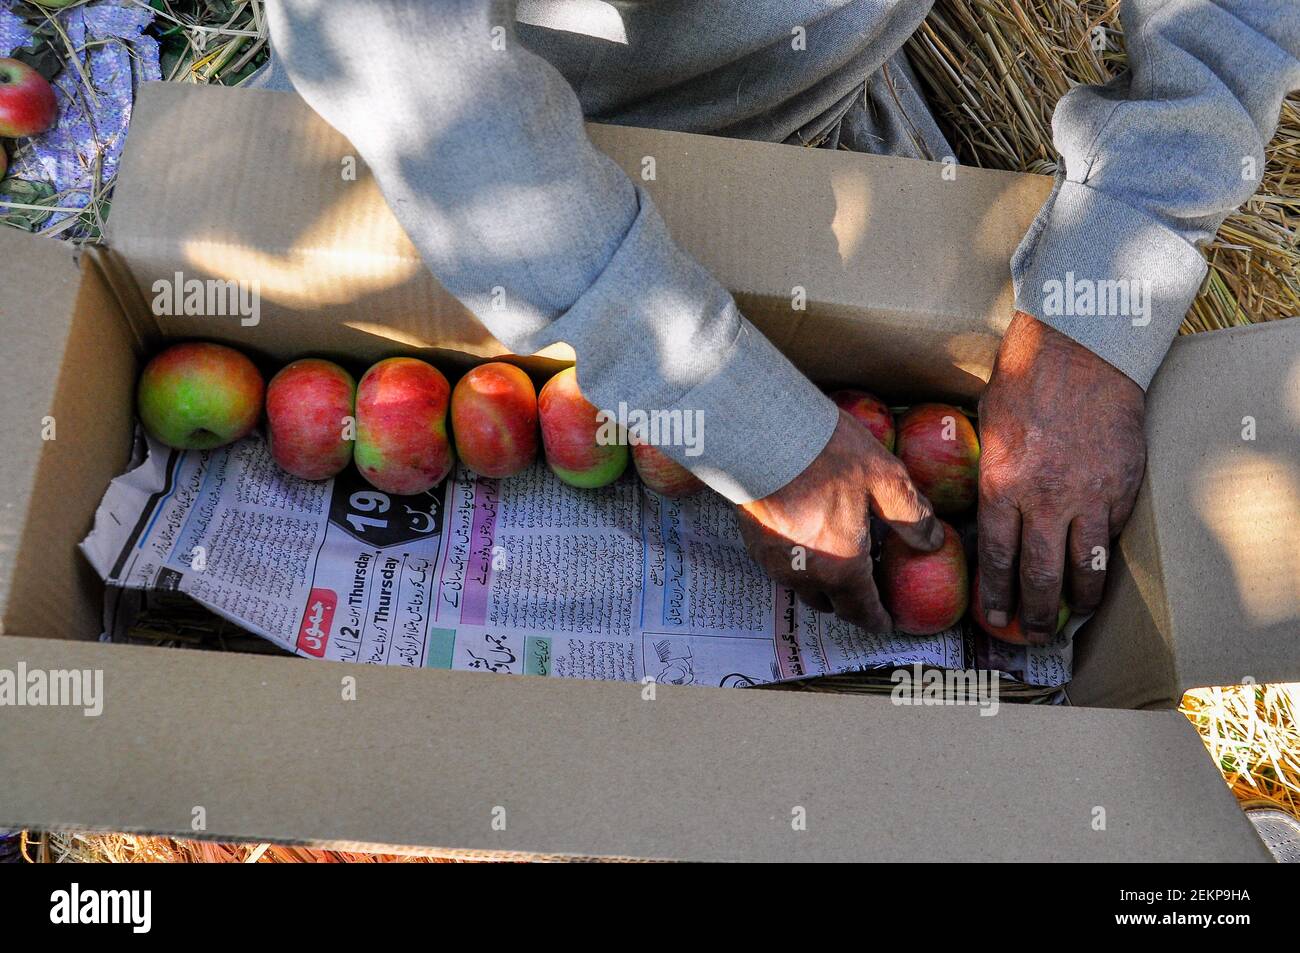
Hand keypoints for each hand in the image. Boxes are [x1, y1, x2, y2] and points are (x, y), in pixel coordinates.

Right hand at [736, 408, 945, 630]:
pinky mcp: (755, 545)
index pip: (862, 612)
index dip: (877, 621)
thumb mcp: (884, 478)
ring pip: (804, 587)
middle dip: (850, 600)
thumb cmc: (828, 456)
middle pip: (831, 603)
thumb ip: (911, 515)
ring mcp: (776, 563)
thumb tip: (933, 541)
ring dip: (823, 581)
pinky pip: (784, 567)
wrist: (762, 436)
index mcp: (842, 566)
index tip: (886, 624)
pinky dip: (800, 562)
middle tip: (866, 583)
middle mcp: (807, 575)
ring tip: (836, 556)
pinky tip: (808, 535)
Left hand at [977, 311, 1145, 641]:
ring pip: (1084, 568)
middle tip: (1029, 636)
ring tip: (1068, 619)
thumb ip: (990, 478)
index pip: (997, 559)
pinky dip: (1103, 564)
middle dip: (1033, 613)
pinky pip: (1110, 539)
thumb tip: (987, 516)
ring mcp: (1088, 497)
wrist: (1082, 353)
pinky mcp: (1122, 488)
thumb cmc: (1025, 383)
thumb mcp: (989, 432)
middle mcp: (1044, 500)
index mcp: (1002, 485)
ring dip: (1076, 601)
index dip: (995, 596)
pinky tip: (1095, 578)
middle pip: (1039, 575)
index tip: (994, 619)